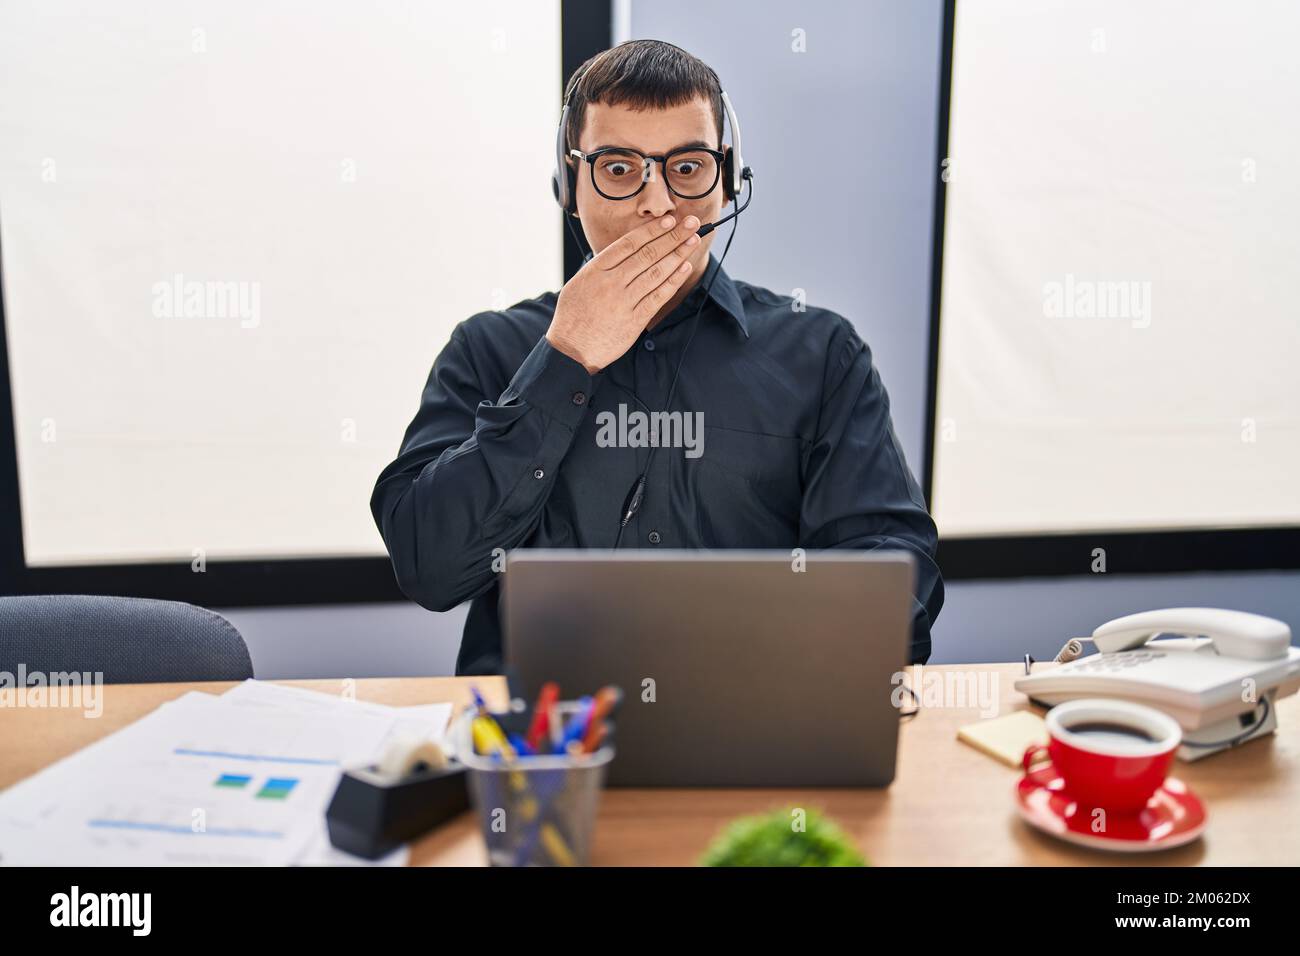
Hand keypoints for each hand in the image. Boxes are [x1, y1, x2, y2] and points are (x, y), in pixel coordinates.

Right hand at [546, 214, 700, 372]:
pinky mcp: (635, 320)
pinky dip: (673, 281)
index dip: (652, 230)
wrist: (572, 349)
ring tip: (693, 240)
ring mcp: (624, 302)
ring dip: (678, 254)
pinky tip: (685, 267)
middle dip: (673, 236)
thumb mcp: (579, 282)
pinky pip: (658, 297)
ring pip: (656, 272)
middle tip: (692, 223)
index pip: (629, 243)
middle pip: (648, 254)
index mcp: (596, 270)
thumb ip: (601, 267)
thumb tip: (623, 251)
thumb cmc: (574, 315)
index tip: (669, 220)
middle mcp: (612, 283)